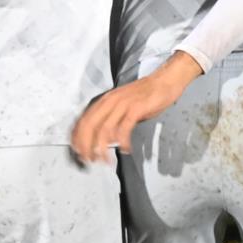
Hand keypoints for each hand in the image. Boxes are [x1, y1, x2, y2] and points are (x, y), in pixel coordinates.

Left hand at [71, 54, 198, 162]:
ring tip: (106, 161)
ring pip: (105, 129)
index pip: (84, 120)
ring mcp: (123, 104)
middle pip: (90, 126)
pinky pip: (124, 128)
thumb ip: (112, 120)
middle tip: (88, 160)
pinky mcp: (136, 108)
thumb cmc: (146, 95)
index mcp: (105, 100)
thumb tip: (105, 139)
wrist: (165, 81)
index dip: (78, 138)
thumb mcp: (123, 106)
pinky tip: (125, 149)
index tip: (78, 151)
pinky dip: (123, 141)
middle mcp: (110, 101)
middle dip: (86, 146)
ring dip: (103, 148)